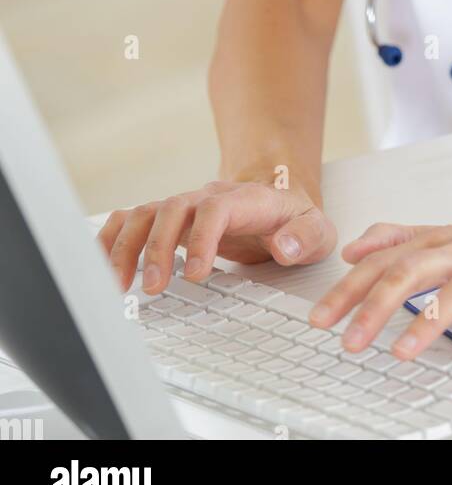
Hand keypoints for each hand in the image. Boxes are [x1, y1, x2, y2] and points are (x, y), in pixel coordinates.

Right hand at [97, 176, 335, 294]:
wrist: (278, 200)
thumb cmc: (295, 220)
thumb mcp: (318, 229)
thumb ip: (306, 237)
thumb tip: (286, 247)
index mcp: (245, 200)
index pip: (216, 208)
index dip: (202, 238)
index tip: (197, 274)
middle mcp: (208, 198)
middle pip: (173, 208)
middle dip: (158, 247)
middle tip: (154, 287)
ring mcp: (185, 207)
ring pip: (146, 213)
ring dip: (127, 246)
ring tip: (118, 285)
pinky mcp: (169, 220)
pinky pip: (132, 220)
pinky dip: (111, 238)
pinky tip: (99, 265)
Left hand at [307, 203, 451, 363]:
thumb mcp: (443, 234)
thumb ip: (397, 239)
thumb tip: (354, 250)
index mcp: (438, 241)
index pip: (384, 262)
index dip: (350, 289)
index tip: (320, 318)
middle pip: (412, 272)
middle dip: (375, 306)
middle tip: (349, 341)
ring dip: (428, 322)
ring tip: (402, 351)